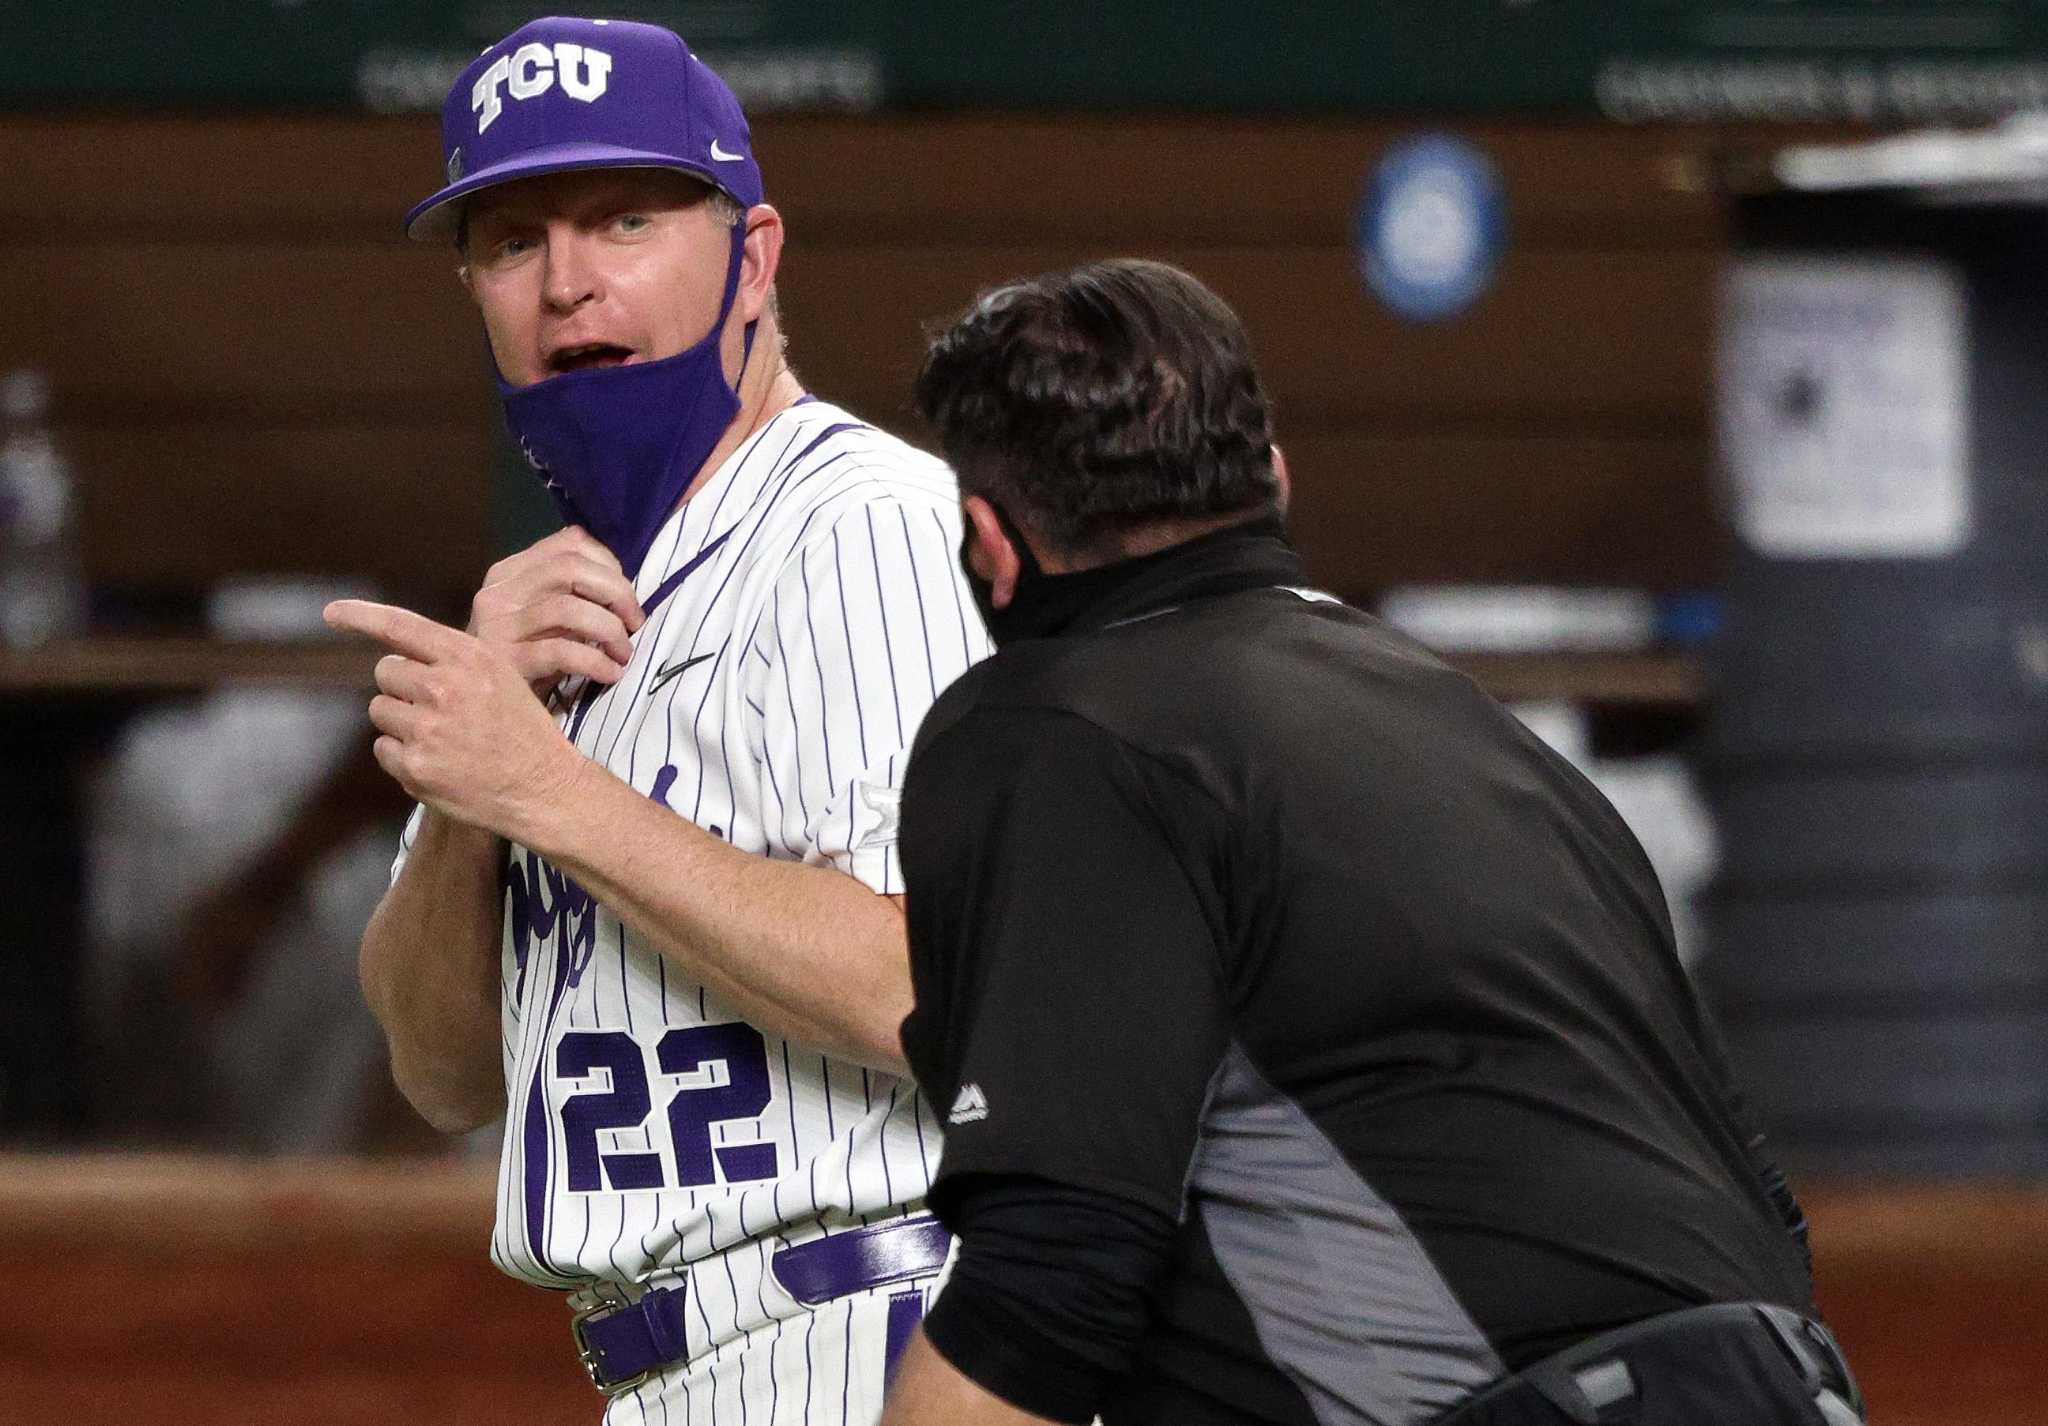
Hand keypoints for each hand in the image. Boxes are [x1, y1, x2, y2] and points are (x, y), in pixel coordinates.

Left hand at [325, 599, 588, 845]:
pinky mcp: (415, 767)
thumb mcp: (502, 676)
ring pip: (381, 710)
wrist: (546, 788)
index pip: (401, 627)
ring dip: (402, 722)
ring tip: (443, 738)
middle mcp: (445, 688)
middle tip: (437, 707)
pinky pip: (383, 748)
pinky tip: (439, 762)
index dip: (361, 616)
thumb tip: (398, 650)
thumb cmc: (523, 730)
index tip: (332, 614)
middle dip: (402, 686)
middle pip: (386, 671)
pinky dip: (403, 756)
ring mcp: (427, 729)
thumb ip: (454, 658)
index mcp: (469, 658)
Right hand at [467, 526, 645, 697]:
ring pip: (569, 608)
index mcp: (510, 572)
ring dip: (610, 630)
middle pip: (571, 568)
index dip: (609, 564)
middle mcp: (498, 592)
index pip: (569, 543)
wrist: (478, 707)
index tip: (625, 595)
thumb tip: (622, 585)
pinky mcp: (505, 662)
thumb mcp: (542, 618)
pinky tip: (611, 674)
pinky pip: (561, 652)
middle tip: (635, 623)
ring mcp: (497, 626)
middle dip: (617, 592)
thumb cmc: (522, 661)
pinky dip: (596, 662)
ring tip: (624, 654)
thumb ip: (568, 593)